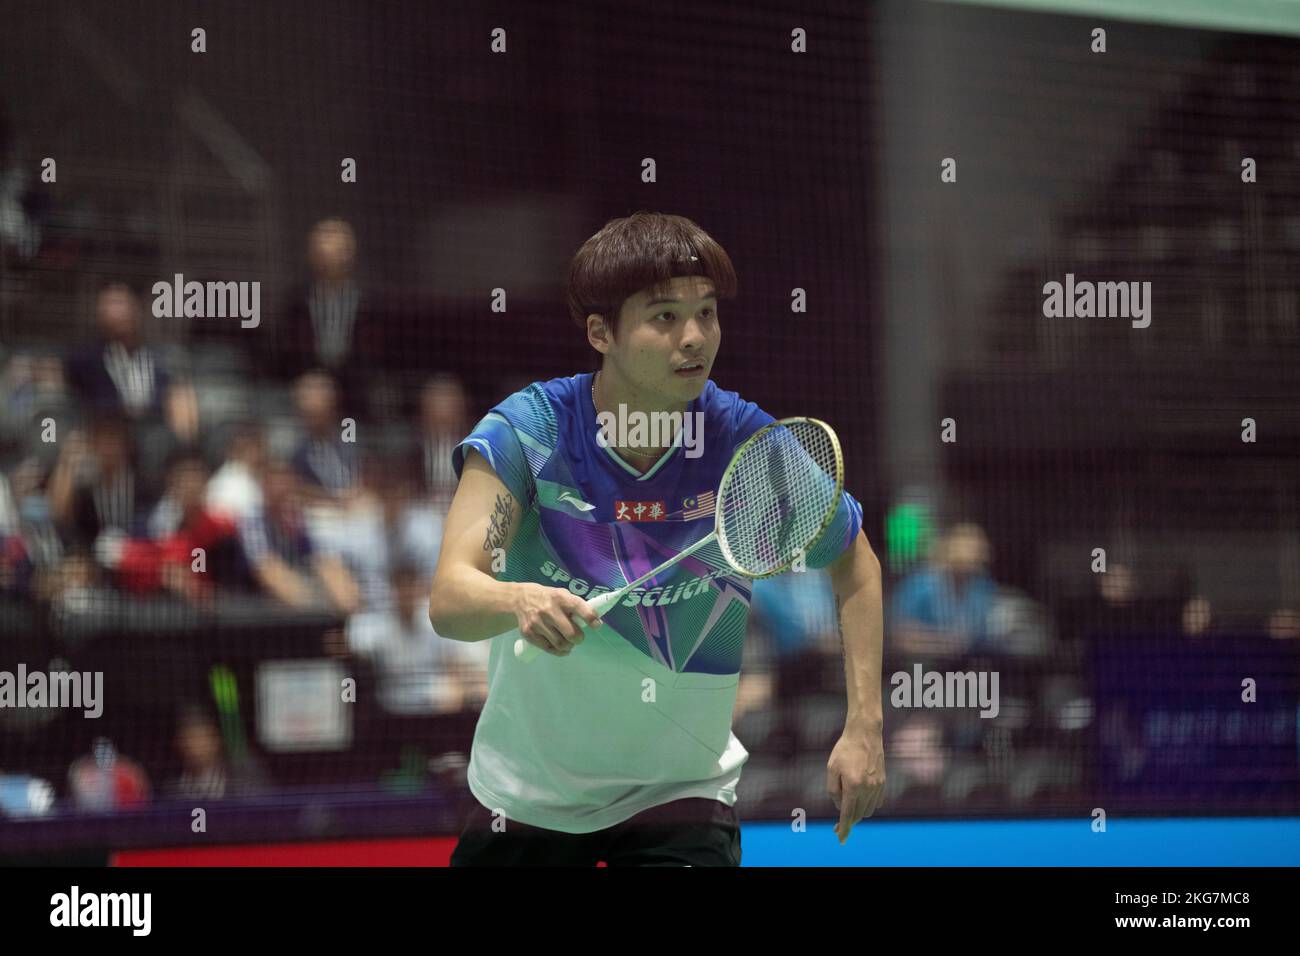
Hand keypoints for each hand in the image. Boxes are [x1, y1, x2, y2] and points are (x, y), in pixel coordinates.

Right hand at [512, 583, 600, 655]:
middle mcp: (549, 609)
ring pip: (560, 644)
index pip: (578, 607)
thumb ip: (577, 607)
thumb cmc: (549, 598)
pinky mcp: (528, 633)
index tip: (596, 625)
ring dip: (569, 646)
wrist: (520, 599)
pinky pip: (549, 649)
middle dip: (578, 639)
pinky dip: (559, 652)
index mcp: (560, 597)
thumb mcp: (562, 595)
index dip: (590, 618)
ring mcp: (537, 622)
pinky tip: (561, 648)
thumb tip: (597, 623)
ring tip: (569, 643)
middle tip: (578, 638)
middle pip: (570, 633)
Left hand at [827, 722, 885, 843]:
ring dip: (858, 814)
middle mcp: (867, 788)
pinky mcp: (883, 782)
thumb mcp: (832, 768)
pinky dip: (868, 806)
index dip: (844, 827)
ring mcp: (877, 786)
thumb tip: (839, 806)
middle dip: (849, 822)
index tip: (840, 837)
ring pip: (868, 810)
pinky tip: (860, 800)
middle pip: (858, 814)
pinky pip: (876, 802)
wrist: (865, 734)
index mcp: (853, 785)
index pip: (848, 813)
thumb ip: (833, 790)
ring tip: (848, 809)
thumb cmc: (845, 750)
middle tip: (839, 826)